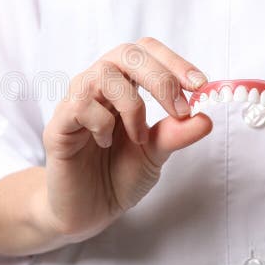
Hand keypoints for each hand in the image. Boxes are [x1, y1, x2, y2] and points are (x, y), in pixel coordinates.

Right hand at [40, 37, 212, 241]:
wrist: (88, 212)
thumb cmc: (116, 176)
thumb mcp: (155, 154)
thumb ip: (176, 134)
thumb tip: (206, 118)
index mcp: (123, 86)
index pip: (145, 51)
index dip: (173, 61)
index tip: (200, 85)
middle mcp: (97, 87)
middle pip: (126, 53)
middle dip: (160, 77)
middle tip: (179, 110)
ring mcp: (75, 102)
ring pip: (103, 75)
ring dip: (132, 105)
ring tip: (138, 138)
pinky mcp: (58, 126)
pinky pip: (80, 105)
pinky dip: (102, 123)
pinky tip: (105, 143)